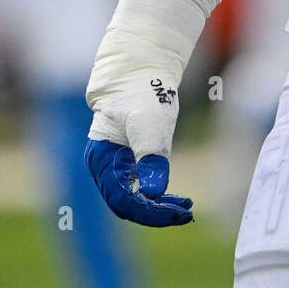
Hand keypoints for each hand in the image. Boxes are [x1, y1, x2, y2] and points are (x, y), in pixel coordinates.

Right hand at [85, 80, 193, 227]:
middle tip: (186, 214)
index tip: (176, 213)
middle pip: (127, 205)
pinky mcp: (128, 164)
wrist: (140, 73)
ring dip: (159, 207)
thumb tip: (153, 195)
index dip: (150, 211)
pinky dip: (158, 196)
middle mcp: (104, 168)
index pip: (123, 200)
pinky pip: (140, 189)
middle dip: (156, 213)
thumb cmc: (142, 94)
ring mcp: (115, 167)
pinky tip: (177, 198)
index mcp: (101, 159)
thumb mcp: (149, 124)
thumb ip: (150, 158)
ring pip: (134, 200)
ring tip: (186, 209)